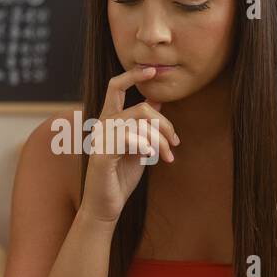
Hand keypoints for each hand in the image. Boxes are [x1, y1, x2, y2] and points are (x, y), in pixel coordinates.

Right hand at [79, 66, 179, 224]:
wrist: (106, 206)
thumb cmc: (121, 176)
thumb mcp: (138, 145)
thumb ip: (144, 123)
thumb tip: (156, 98)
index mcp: (110, 120)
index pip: (116, 86)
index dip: (134, 75)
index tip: (153, 70)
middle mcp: (102, 125)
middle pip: (141, 108)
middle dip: (165, 124)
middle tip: (175, 143)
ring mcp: (101, 139)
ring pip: (141, 124)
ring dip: (161, 141)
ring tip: (167, 157)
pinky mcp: (103, 155)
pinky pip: (132, 139)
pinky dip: (148, 147)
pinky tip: (153, 159)